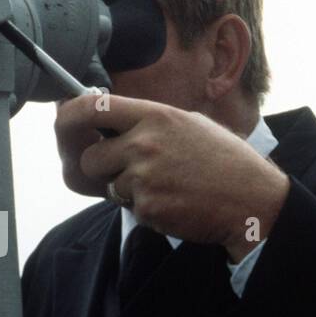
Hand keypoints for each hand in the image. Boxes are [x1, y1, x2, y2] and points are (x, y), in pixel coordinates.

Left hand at [55, 93, 289, 261]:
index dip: (68, 115)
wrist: (252, 199)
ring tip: (165, 185)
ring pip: (109, 186)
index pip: (92, 107)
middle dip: (100, 169)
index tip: (64, 121)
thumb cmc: (221, 161)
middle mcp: (145, 143)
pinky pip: (130, 209)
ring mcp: (145, 176)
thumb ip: (146, 124)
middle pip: (89, 158)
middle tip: (126, 171)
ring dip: (127, 190)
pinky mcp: (148, 207)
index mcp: (155, 116)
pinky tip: (175, 201)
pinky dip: (146, 209)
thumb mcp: (187, 125)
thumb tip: (102, 124)